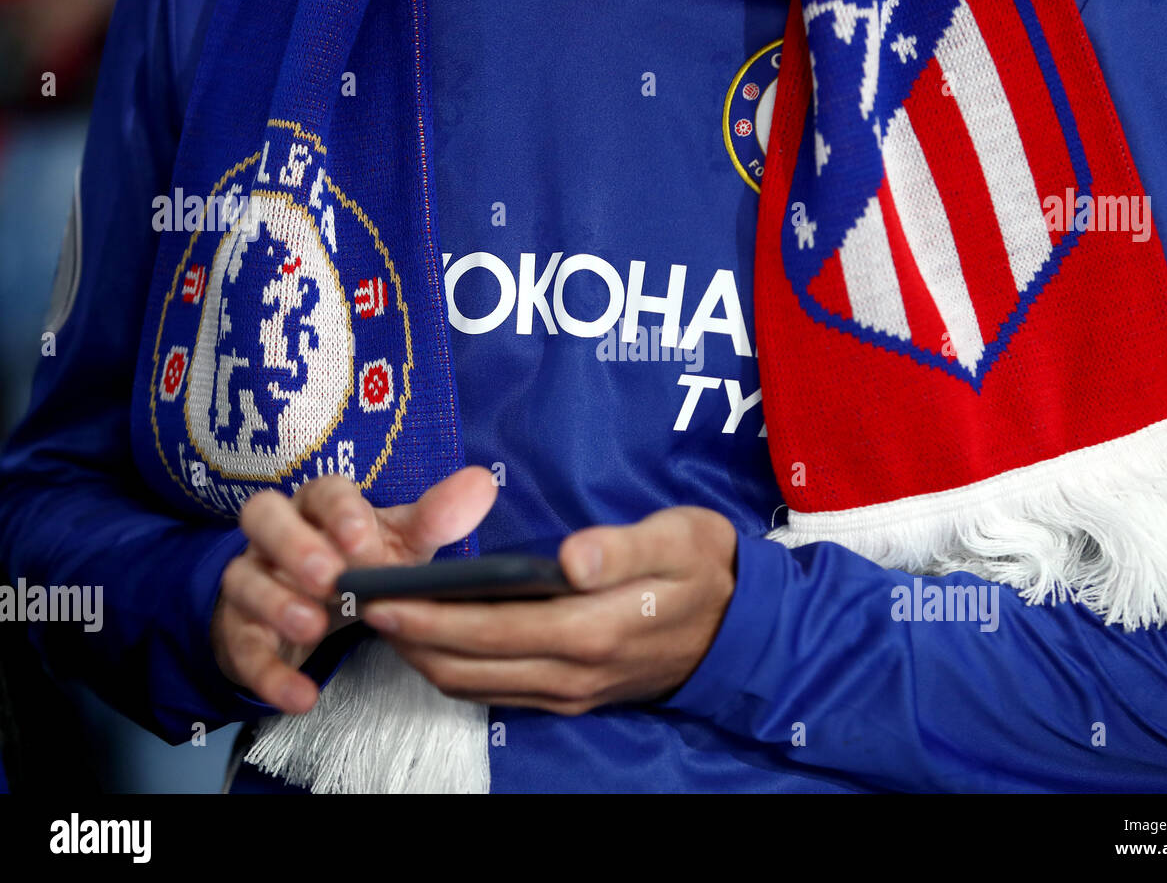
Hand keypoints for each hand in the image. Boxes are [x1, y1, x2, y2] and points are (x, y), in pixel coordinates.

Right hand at [212, 466, 497, 713]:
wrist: (313, 607)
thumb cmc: (364, 561)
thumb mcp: (403, 542)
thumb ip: (438, 518)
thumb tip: (482, 483)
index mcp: (321, 503)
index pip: (322, 491)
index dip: (339, 511)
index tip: (363, 538)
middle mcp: (279, 532)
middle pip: (263, 516)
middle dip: (293, 545)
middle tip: (329, 577)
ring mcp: (254, 577)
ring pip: (243, 579)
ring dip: (276, 602)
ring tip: (312, 626)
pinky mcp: (242, 628)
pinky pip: (244, 646)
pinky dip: (270, 673)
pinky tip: (300, 695)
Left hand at [362, 506, 737, 714]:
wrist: (738, 627)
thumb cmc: (703, 567)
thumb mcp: (678, 539)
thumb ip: (623, 547)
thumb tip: (570, 555)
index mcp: (593, 628)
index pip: (490, 628)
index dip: (428, 616)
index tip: (380, 594)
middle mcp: (573, 671)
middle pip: (469, 664)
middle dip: (408, 638)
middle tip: (360, 604)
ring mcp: (571, 691)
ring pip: (476, 685)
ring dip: (424, 658)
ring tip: (386, 621)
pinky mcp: (571, 697)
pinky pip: (498, 692)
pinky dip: (456, 671)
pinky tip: (434, 644)